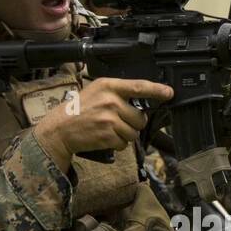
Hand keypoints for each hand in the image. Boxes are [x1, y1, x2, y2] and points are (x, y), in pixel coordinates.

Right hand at [33, 77, 173, 168]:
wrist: (60, 129)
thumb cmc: (79, 110)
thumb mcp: (96, 91)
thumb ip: (117, 93)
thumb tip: (142, 103)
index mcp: (109, 86)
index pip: (139, 86)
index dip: (157, 90)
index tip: (169, 93)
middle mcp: (111, 101)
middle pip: (140, 118)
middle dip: (134, 123)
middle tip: (118, 122)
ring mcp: (110, 119)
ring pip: (134, 133)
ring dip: (125, 135)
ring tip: (109, 130)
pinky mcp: (108, 136)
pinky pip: (124, 144)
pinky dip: (117, 144)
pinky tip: (105, 137)